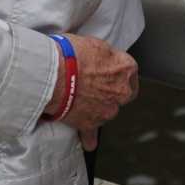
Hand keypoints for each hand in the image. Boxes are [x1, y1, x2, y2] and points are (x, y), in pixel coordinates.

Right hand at [49, 33, 138, 149]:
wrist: (54, 75)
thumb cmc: (72, 55)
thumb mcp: (95, 43)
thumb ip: (106, 56)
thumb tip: (103, 59)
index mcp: (125, 68)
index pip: (130, 72)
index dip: (118, 73)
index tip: (109, 73)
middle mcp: (121, 91)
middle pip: (122, 95)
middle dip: (112, 93)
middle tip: (96, 87)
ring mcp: (106, 110)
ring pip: (107, 112)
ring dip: (98, 109)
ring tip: (80, 101)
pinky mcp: (90, 124)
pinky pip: (91, 135)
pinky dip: (89, 137)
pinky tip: (88, 140)